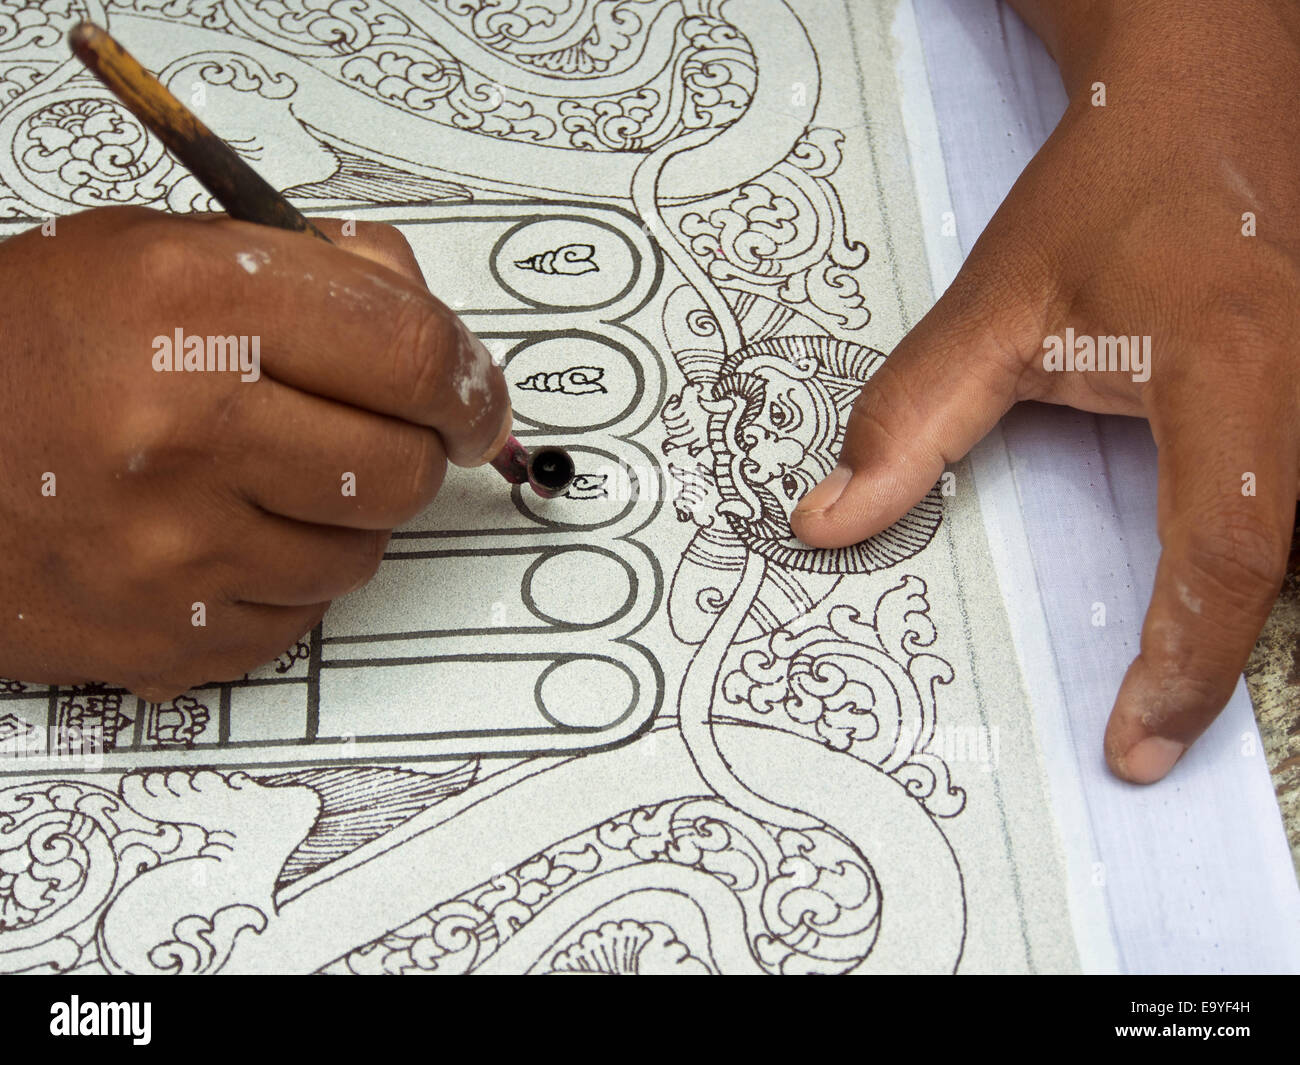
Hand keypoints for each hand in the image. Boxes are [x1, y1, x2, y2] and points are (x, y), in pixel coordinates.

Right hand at [0, 206, 509, 700]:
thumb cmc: (22, 348)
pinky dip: (283, 577)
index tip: (474, 398)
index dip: (468, 381)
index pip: (415, 353)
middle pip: (405, 466)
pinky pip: (299, 617)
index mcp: (195, 306)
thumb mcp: (162, 255)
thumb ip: (317, 276)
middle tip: (366, 428)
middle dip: (409, 447)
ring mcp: (173, 548)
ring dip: (341, 515)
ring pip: (361, 552)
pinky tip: (217, 533)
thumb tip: (435, 332)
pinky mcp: (164, 635)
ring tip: (259, 474)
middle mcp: (185, 430)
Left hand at [792, 0, 1299, 782]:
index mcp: (1236, 371)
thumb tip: (830, 519)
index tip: (1135, 744)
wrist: (1210, 89)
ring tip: (1169, 678)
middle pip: (1284, 567)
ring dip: (1243, 612)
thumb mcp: (999, 306)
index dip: (1183, 662)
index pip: (1224, 553)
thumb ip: (912, 419)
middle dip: (1215, 656)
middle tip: (1145, 729)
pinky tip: (1209, 587)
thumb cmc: (1118, 182)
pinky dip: (1261, 555)